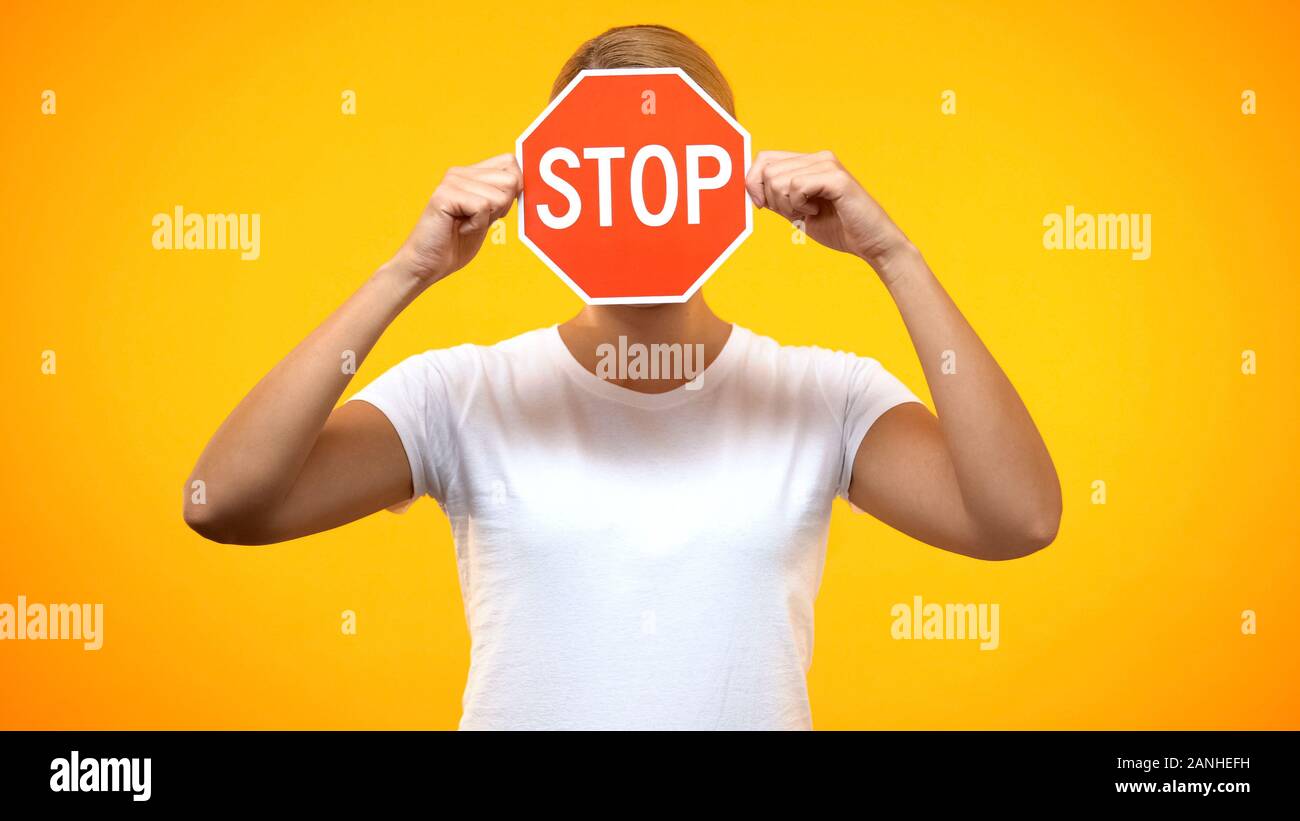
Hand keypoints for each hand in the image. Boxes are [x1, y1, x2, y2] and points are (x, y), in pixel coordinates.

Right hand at [387, 153, 521, 285]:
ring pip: (499, 195)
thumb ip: (503, 196)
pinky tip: (460, 228)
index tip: (495, 210)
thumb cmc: (456, 244)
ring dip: (488, 218)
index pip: (510, 162)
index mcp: (470, 174)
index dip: (515, 188)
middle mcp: (460, 172)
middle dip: (503, 207)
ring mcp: (451, 181)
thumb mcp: (488, 216)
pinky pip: (483, 207)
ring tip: (466, 224)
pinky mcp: (445, 195)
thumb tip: (524, 182)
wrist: (427, 265)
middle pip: (511, 179)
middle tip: (478, 219)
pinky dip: (477, 225)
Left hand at [745, 150, 912, 278]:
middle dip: (772, 199)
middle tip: (795, 213)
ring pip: (778, 179)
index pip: (764, 159)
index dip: (754, 183)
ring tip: (809, 213)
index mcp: (809, 163)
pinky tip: (817, 211)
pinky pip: (796, 186)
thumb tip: (750, 188)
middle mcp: (818, 158)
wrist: (872, 244)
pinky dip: (800, 205)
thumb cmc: (838, 229)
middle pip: (767, 169)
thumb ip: (777, 198)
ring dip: (787, 205)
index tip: (763, 207)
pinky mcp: (836, 177)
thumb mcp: (797, 212)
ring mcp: (827, 164)